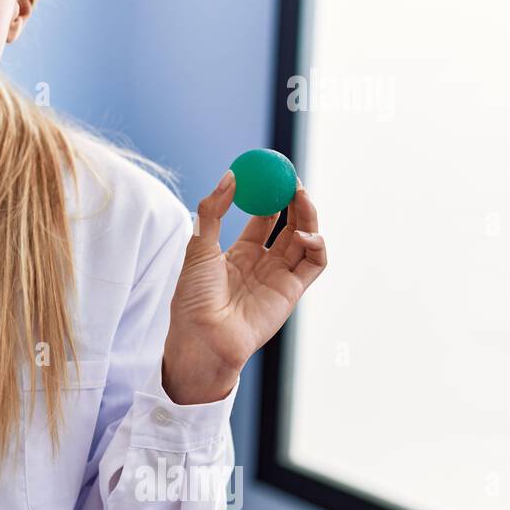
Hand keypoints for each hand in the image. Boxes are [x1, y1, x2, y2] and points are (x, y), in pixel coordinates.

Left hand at [161, 171, 327, 403]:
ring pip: (306, 239)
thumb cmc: (193, 298)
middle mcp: (263, 264)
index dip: (271, 195)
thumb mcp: (198, 247)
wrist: (202, 337)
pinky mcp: (292, 291)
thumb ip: (214, 212)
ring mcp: (279, 277)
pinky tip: (300, 233)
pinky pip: (315, 263)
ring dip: (308, 215)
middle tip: (293, 178)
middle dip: (294, 201)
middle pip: (289, 225)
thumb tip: (230, 176)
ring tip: (300, 195)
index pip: (264, 218)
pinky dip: (316, 244)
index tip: (273, 172)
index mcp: (238, 253)